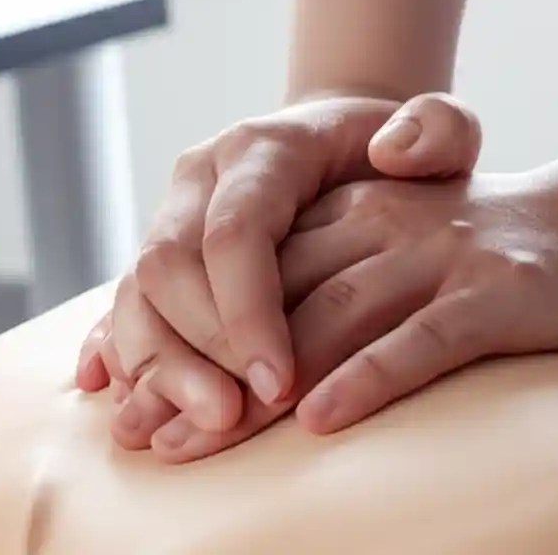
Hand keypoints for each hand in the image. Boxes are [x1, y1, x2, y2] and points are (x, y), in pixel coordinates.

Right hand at [76, 93, 481, 446]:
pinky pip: (122, 304)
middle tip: (234, 420)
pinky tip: (122, 403)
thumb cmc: (399, 153)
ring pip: (135, 292)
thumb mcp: (439, 130)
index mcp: (263, 150)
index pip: (235, 231)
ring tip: (196, 430)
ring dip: (158, 366)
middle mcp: (202, 179)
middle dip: (196, 350)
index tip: (282, 383)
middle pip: (168, 266)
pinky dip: (118, 353)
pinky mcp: (160, 255)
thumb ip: (439, 128)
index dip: (247, 310)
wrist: (346, 143)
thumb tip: (394, 152)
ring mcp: (172, 216)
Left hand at [138, 160, 557, 463]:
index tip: (133, 401)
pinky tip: (321, 421)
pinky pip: (421, 340)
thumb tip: (265, 355)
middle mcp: (386, 226)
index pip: (251, 276)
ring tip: (197, 444)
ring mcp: (441, 256)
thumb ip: (338, 273)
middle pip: (271, 303)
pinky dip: (368, 379)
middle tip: (141, 436)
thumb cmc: (503, 252)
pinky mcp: (496, 294)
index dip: (186, 338)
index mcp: (355, 211)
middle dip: (198, 373)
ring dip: (256, 387)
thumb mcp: (407, 244)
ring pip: (328, 323)